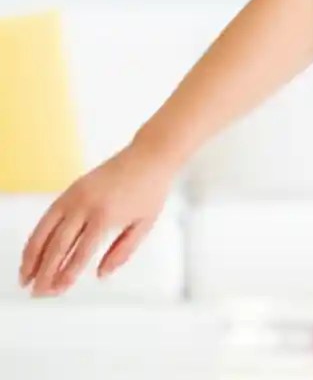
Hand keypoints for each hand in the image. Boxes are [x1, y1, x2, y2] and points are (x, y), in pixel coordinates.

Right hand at [19, 143, 177, 296]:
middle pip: (58, 244)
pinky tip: (32, 254)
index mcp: (106, 215)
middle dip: (46, 272)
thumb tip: (100, 275)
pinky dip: (36, 238)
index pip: (80, 252)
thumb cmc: (150, 191)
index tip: (57, 291)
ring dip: (32, 257)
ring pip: (44, 231)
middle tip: (39, 293)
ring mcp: (74, 196)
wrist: (149, 156)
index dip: (66, 273)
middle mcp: (85, 205)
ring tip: (25, 278)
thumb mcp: (145, 224)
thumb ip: (122, 251)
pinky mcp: (70, 190)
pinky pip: (47, 218)